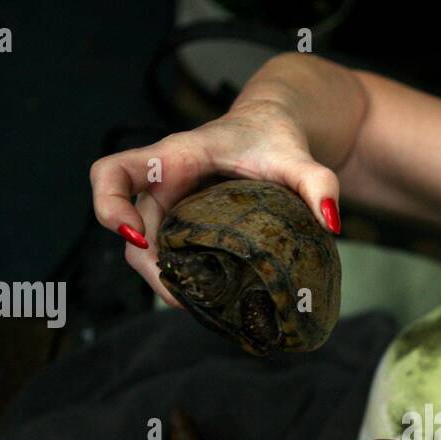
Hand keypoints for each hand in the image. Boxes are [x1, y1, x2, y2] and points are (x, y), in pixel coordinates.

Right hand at [89, 99, 340, 305]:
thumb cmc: (276, 139)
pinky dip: (180, 277)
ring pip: (145, 249)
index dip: (109, 206)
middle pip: (126, 226)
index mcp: (174, 156)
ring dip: (163, 278)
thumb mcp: (298, 157)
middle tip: (182, 297)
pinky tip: (207, 299)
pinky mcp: (182, 225)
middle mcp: (162, 182)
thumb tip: (332, 222)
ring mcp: (169, 205)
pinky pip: (168, 254)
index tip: (133, 237)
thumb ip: (318, 183)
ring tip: (198, 307)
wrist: (274, 131)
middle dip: (147, 265)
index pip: (113, 172)